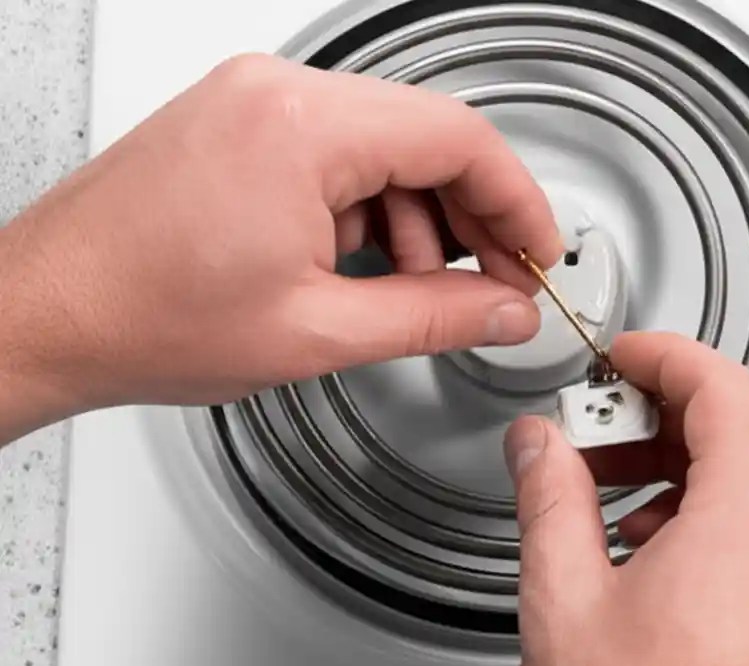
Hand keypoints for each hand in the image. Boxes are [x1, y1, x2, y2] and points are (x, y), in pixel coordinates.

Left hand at [0, 53, 561, 440]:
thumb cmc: (139, 315)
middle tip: (501, 281)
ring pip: (385, 142)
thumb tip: (503, 311)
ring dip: (422, 215)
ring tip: (426, 288)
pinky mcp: (237, 121)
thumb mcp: (317, 333)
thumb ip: (434, 317)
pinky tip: (372, 264)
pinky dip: (370, 204)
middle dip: (475, 213)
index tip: (540, 252)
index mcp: (301, 127)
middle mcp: (276, 92)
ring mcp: (252, 100)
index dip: (520, 201)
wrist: (42, 313)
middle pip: (427, 133)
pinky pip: (336, 148)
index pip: (460, 138)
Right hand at [504, 333, 748, 665]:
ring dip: (693, 464)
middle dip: (668, 412)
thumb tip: (536, 444)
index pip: (723, 385)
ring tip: (616, 496)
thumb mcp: (567, 602)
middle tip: (600, 426)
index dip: (664, 355)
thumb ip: (549, 499)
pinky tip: (659, 548)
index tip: (622, 356)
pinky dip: (724, 512)